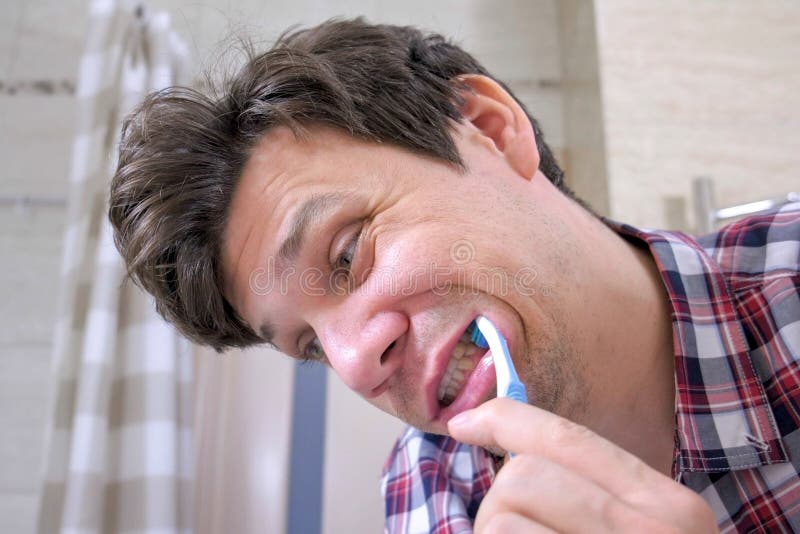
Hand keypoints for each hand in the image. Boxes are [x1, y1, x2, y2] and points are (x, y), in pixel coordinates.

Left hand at [447, 398, 717, 533]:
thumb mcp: (640, 533)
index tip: (461, 425)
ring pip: (501, 523)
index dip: (504, 420)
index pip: (568, 439)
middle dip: (498, 509)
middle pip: (521, 479)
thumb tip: (504, 444)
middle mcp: (650, 533)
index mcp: (667, 507)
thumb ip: (590, 494)